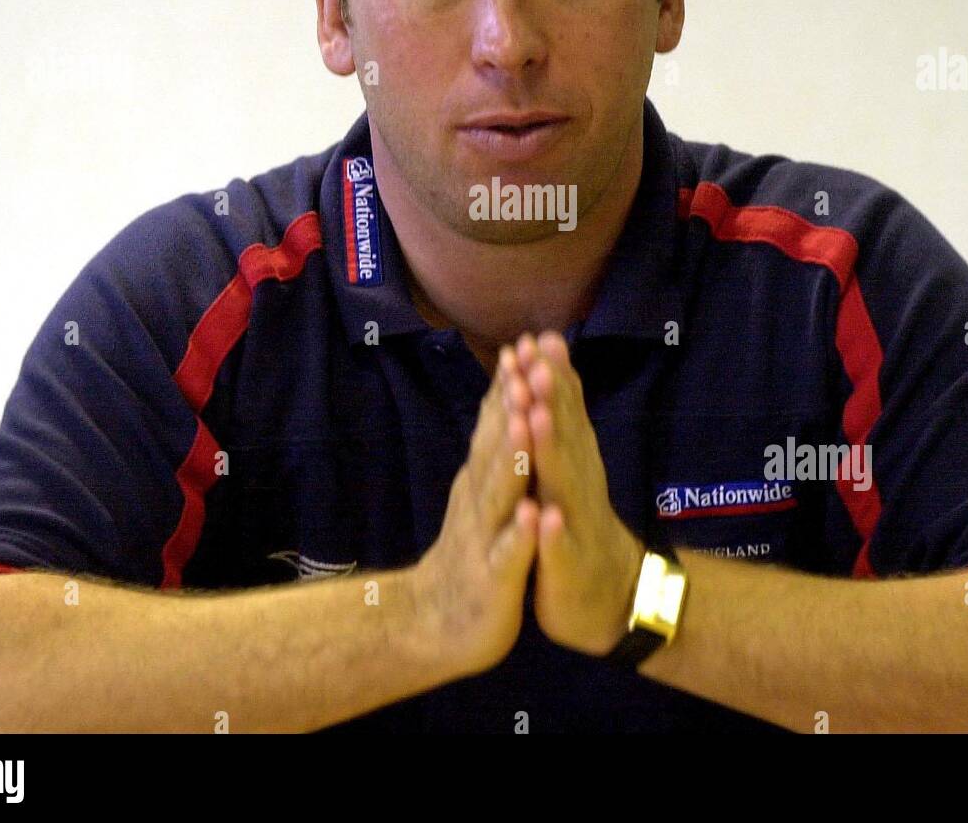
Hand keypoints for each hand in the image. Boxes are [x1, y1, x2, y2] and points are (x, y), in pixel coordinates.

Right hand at [413, 349, 538, 677]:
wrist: (432, 624)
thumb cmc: (466, 555)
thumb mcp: (478, 494)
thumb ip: (489, 448)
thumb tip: (500, 396)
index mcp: (480, 480)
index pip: (495, 425)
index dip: (508, 386)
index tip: (523, 343)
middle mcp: (479, 500)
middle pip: (497, 446)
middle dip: (512, 405)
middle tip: (524, 362)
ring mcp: (484, 537)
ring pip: (500, 492)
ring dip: (514, 456)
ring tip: (528, 421)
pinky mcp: (494, 579)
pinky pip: (509, 555)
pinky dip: (521, 535)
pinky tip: (534, 516)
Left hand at [514, 331, 645, 655]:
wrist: (611, 596)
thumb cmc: (579, 523)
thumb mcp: (570, 466)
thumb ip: (562, 415)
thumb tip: (552, 362)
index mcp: (572, 462)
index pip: (562, 410)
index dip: (551, 375)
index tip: (537, 335)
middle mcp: (577, 484)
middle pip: (564, 435)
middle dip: (551, 396)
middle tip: (538, 357)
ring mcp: (575, 524)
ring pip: (561, 482)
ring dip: (552, 448)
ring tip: (538, 415)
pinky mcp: (567, 566)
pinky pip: (560, 548)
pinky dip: (554, 532)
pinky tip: (549, 517)